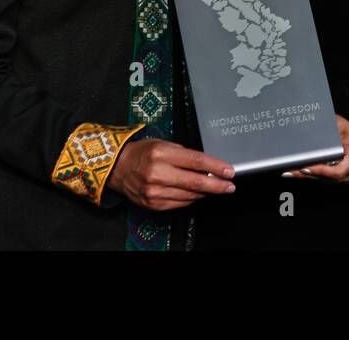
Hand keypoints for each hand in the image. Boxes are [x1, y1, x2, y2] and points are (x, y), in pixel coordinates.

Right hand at [106, 139, 236, 210]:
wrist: (118, 168)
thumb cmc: (143, 153)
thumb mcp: (165, 144)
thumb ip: (186, 155)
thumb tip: (209, 166)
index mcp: (162, 154)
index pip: (196, 161)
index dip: (216, 167)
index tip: (229, 171)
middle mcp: (158, 174)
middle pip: (195, 181)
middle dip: (217, 185)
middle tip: (229, 186)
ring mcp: (155, 191)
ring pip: (189, 195)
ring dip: (206, 192)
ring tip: (215, 188)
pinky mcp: (153, 204)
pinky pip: (180, 203)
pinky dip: (191, 198)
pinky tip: (197, 193)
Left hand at [283, 115, 348, 182]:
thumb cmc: (345, 126)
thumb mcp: (338, 123)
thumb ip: (328, 131)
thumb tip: (310, 138)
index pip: (338, 171)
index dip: (320, 172)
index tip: (304, 168)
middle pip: (330, 178)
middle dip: (309, 175)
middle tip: (290, 172)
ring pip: (327, 180)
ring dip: (309, 177)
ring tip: (290, 172)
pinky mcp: (344, 176)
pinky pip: (327, 179)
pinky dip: (313, 175)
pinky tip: (299, 171)